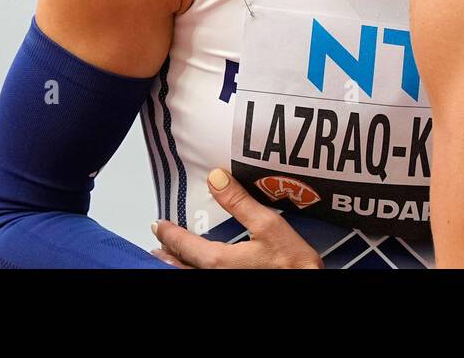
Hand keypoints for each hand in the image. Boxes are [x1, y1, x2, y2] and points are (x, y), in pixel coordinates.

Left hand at [150, 168, 323, 268]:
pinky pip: (204, 277)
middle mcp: (216, 276)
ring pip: (191, 274)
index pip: (184, 244)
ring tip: (168, 258)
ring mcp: (225, 282)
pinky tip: (197, 267)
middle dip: (168, 253)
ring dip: (177, 265)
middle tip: (157, 244)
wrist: (306, 283)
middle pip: (181, 265)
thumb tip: (216, 178)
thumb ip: (239, 202)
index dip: (169, 233)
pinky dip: (192, 270)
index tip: (159, 225)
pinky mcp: (233, 285)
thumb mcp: (267, 224)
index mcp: (218, 260)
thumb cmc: (291, 262)